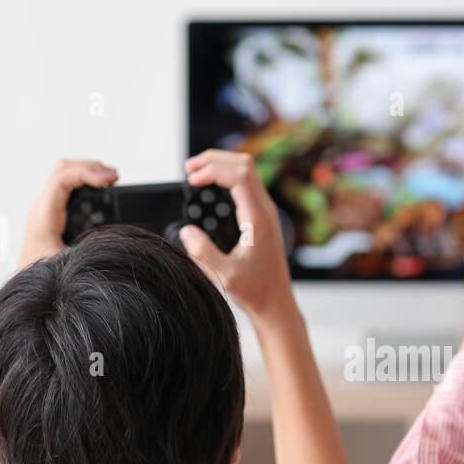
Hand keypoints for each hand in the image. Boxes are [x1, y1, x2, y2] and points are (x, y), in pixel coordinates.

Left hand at [19, 159, 117, 268]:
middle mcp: (40, 207)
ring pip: (64, 172)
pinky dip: (84, 180)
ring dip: (87, 171)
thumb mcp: (69, 265)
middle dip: (90, 167)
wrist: (27, 284)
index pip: (63, 180)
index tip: (111, 180)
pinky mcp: (49, 211)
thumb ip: (87, 251)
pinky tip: (100, 188)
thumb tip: (112, 238)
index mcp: (44, 216)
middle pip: (63, 168)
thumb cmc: (44, 276)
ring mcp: (43, 207)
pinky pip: (65, 184)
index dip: (88, 173)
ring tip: (111, 179)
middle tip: (115, 177)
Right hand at [181, 150, 293, 325]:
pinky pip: (247, 185)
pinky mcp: (262, 217)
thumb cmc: (255, 292)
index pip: (239, 175)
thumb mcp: (224, 276)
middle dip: (215, 159)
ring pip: (247, 171)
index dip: (213, 169)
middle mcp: (266, 211)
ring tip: (195, 172)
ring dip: (221, 165)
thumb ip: (204, 253)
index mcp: (259, 219)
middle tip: (189, 168)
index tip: (191, 179)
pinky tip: (210, 187)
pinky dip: (227, 177)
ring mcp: (266, 212)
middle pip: (244, 164)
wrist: (276, 304)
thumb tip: (186, 231)